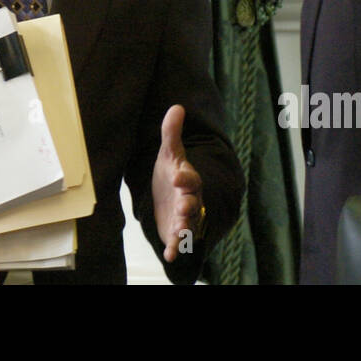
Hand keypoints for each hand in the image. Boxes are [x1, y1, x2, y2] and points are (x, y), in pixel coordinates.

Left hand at [152, 105, 203, 261]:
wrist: (169, 196)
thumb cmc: (171, 172)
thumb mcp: (169, 153)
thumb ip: (171, 132)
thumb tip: (177, 106)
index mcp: (188, 179)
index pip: (190, 178)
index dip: (186, 177)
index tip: (179, 176)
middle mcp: (189, 199)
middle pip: (192, 203)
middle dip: (188, 205)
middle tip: (183, 206)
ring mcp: (183, 217)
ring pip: (188, 224)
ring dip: (184, 227)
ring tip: (179, 232)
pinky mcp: (174, 232)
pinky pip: (177, 241)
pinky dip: (175, 248)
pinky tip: (169, 254)